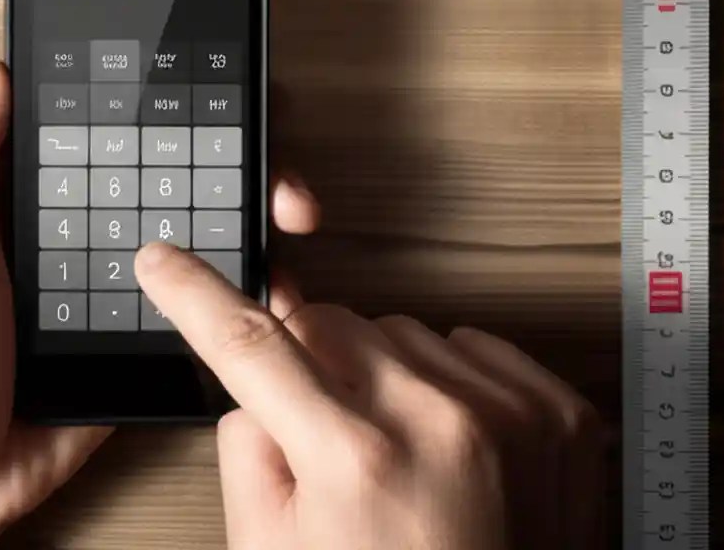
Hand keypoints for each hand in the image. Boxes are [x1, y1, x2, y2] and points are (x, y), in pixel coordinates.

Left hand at [0, 60, 321, 549]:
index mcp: (10, 190)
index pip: (85, 112)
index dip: (140, 82)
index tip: (194, 62)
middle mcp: (67, 221)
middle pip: (156, 157)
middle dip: (219, 138)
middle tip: (263, 131)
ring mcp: (108, 274)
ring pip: (188, 216)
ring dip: (241, 201)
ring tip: (284, 204)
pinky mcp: (138, 327)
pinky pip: (196, 289)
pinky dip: (235, 275)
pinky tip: (269, 268)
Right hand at [136, 244, 604, 549]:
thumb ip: (248, 452)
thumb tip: (259, 386)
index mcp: (353, 461)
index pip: (249, 344)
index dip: (195, 295)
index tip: (165, 262)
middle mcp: (436, 423)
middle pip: (328, 323)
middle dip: (309, 365)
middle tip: (324, 436)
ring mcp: (508, 413)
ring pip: (399, 330)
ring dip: (380, 374)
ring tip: (399, 456)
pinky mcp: (558, 412)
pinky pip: (470, 346)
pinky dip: (447, 383)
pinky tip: (448, 445)